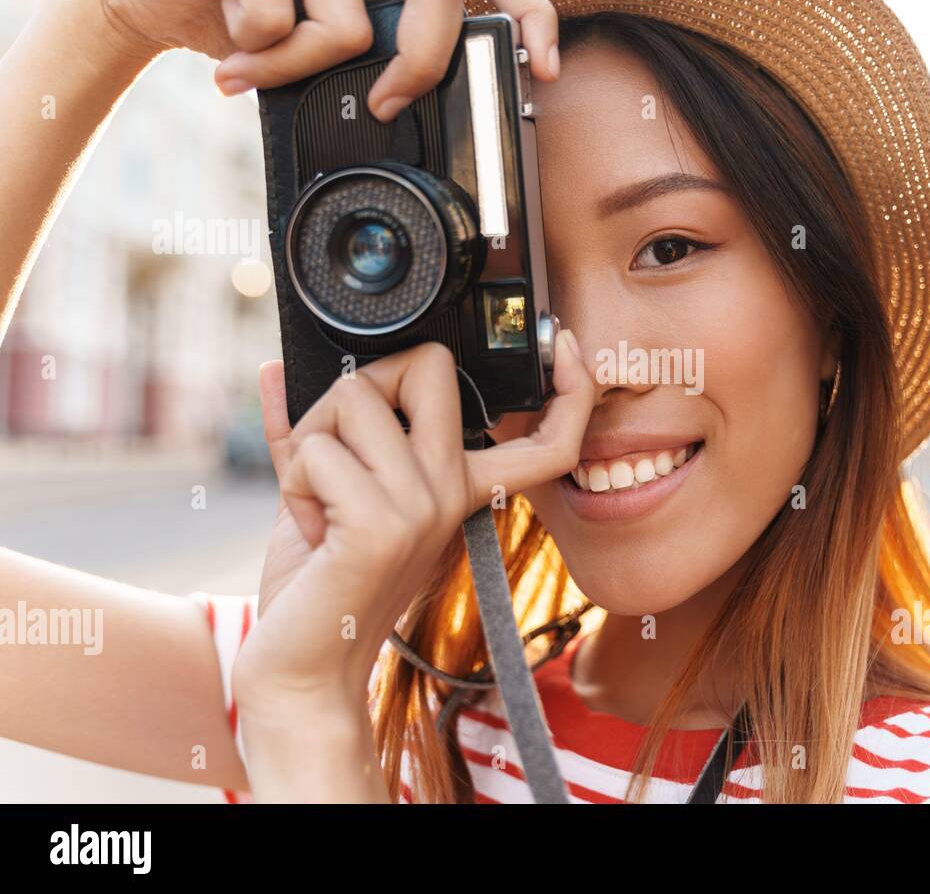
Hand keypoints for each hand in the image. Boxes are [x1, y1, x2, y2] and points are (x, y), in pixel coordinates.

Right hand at [88, 0, 559, 119]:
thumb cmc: (255, 16)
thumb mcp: (335, 34)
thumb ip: (388, 46)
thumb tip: (438, 103)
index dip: (527, 11)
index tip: (543, 65)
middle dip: (421, 62)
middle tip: (387, 104)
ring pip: (347, 26)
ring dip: (294, 69)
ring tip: (256, 63)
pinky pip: (280, 25)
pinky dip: (255, 60)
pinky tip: (229, 43)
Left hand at [232, 334, 592, 720]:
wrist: (302, 666)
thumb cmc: (316, 584)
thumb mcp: (324, 492)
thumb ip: (311, 429)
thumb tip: (276, 367)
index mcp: (462, 486)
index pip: (549, 438)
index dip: (572, 388)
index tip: (564, 345)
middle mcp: (454, 491)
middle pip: (428, 364)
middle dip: (362, 382)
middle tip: (338, 447)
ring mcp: (424, 506)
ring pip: (353, 397)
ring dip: (309, 444)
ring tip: (316, 502)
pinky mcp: (382, 525)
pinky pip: (318, 451)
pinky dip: (293, 483)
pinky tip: (312, 528)